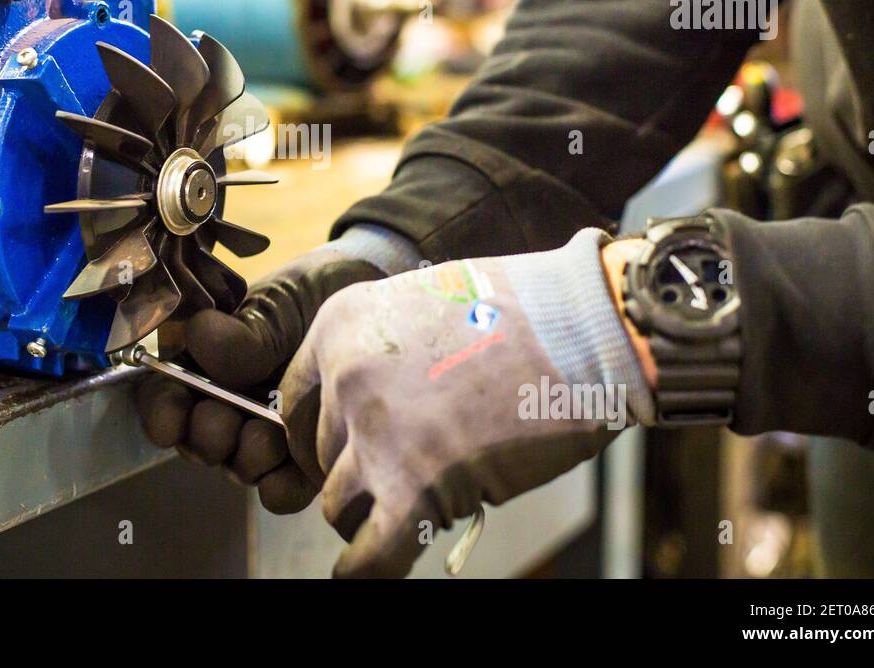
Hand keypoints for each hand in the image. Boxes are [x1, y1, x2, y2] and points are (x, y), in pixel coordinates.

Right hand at [136, 246, 385, 512]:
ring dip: (246, 459)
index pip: (166, 395)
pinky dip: (280, 487)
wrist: (374, 296)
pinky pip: (280, 488)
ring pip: (237, 466)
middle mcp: (228, 403)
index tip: (170, 424)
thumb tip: (199, 338)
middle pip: (197, 439)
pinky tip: (290, 470)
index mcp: (205, 363)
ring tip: (269, 437)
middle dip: (208, 437)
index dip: (162, 413)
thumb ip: (244, 332)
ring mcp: (264, 432)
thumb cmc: (313, 292)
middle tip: (225, 424)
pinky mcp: (303, 457)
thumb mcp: (278, 305)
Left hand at [278, 228, 649, 576]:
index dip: (315, 435)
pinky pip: (368, 553)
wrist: (580, 327)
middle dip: (355, 468)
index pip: (294, 402)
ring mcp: (375, 431)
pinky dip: (365, 568)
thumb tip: (360, 406)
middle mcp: (345, 375)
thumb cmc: (518, 313)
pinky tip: (370, 568)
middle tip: (401, 469)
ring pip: (338, 504)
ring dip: (369, 511)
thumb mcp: (419, 305)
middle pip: (319, 454)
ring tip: (411, 504)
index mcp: (339, 325)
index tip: (337, 452)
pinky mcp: (414, 485)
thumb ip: (381, 352)